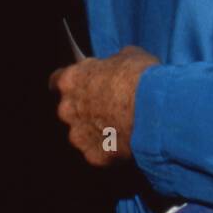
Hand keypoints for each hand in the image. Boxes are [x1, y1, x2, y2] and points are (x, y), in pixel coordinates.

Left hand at [50, 46, 159, 165]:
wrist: (156, 110)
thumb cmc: (140, 78)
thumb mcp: (129, 56)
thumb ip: (113, 63)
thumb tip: (115, 65)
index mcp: (71, 80)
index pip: (56, 81)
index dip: (72, 83)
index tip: (80, 85)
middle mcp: (68, 110)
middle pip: (69, 111)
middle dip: (85, 109)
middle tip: (109, 106)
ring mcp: (79, 136)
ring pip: (82, 135)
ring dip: (97, 131)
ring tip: (121, 127)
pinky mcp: (94, 156)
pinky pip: (99, 152)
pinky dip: (110, 148)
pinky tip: (127, 142)